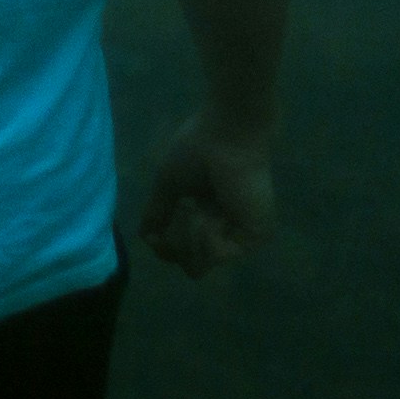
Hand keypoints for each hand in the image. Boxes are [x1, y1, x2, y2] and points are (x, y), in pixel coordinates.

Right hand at [129, 112, 277, 278]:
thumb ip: (158, 212)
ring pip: (200, 264)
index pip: (182, 251)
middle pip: (189, 265)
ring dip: (188, 236)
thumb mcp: (169, 184)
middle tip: (180, 214)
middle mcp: (225, 226)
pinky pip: (216, 256)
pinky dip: (204, 236)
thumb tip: (146, 236)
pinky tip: (209, 214)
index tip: (154, 235)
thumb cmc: (197, 148)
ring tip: (194, 209)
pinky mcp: (253, 236)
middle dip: (175, 245)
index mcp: (207, 212)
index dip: (163, 248)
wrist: (226, 133)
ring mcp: (240, 234)